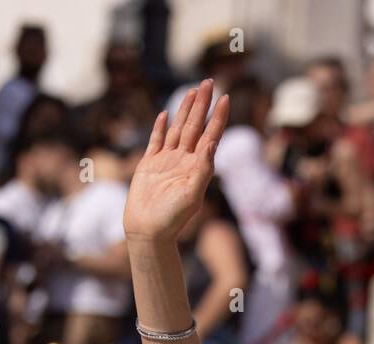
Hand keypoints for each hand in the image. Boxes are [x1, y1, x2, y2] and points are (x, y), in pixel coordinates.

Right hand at [123, 78, 230, 244]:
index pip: (211, 135)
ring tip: (193, 91)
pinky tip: (166, 114)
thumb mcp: (192, 195)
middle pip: (195, 126)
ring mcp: (166, 161)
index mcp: (197, 167)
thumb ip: (203, 170)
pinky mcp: (149, 165)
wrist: (148, 231)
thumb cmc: (171, 218)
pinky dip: (161, 127)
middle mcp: (184, 161)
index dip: (218, 117)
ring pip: (178, 129)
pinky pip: (156, 141)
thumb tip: (212, 144)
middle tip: (209, 81)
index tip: (226, 97)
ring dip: (185, 110)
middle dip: (202, 104)